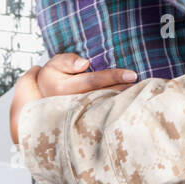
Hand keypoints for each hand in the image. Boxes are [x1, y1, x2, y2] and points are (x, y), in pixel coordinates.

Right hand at [8, 53, 137, 143]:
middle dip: (123, 91)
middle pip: (102, 96)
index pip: (93, 81)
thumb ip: (67, 61)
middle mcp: (71, 104)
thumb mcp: (54, 64)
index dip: (113, 77)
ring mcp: (77, 115)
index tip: (132, 75)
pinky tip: (129, 106)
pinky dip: (115, 111)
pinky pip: (101, 116)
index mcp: (63, 88)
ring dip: (122, 102)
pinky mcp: (82, 122)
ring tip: (140, 95)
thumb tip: (84, 63)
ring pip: (103, 108)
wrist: (41, 98)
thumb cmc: (52, 77)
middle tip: (143, 85)